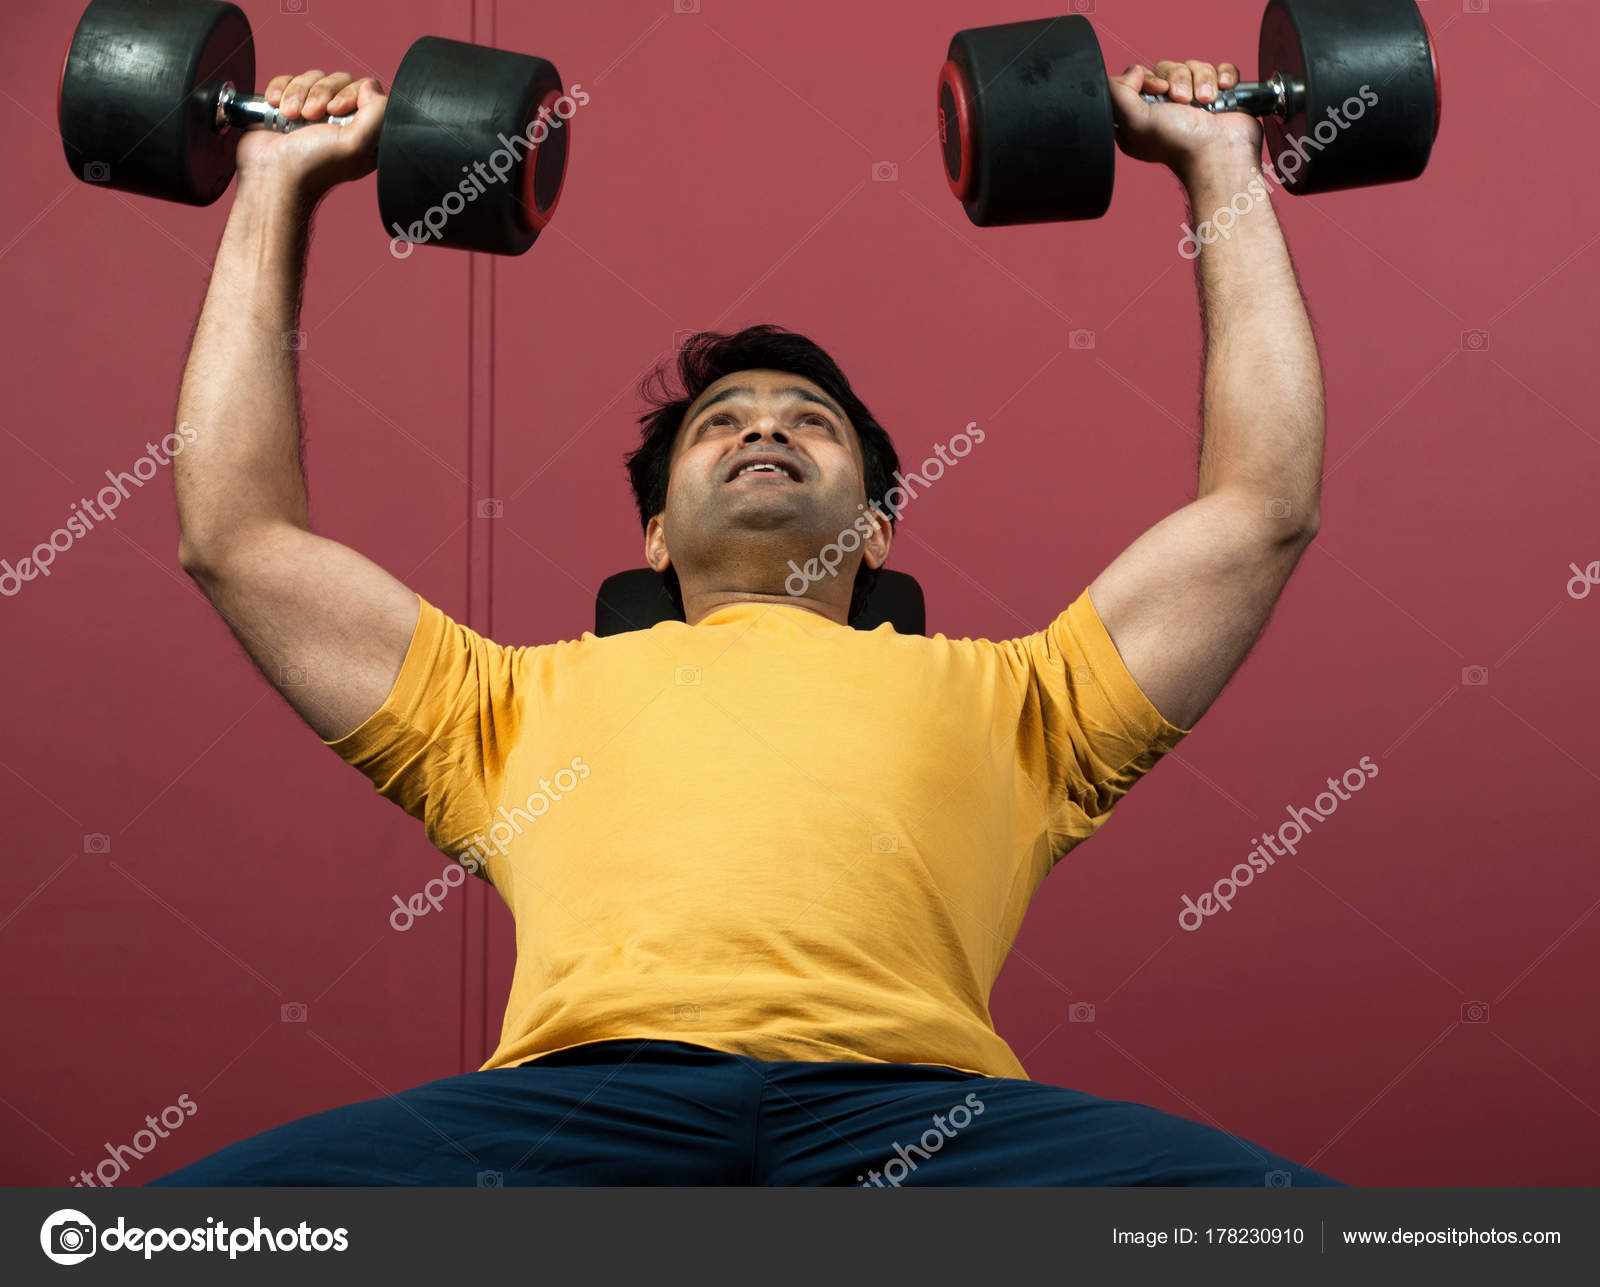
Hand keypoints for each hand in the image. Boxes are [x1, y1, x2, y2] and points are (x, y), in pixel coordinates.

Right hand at [234, 70, 386, 202]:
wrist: (271, 173)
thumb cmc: (313, 165)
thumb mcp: (355, 145)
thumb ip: (377, 114)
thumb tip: (369, 87)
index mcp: (364, 132)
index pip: (368, 90)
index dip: (350, 94)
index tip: (335, 112)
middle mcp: (342, 120)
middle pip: (339, 79)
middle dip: (320, 94)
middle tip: (310, 117)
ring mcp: (315, 112)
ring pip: (313, 77)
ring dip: (298, 94)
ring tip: (290, 116)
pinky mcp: (290, 104)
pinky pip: (289, 78)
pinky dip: (281, 90)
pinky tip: (277, 109)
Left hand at [1108, 60, 1259, 182]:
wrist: (1219, 152)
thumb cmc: (1178, 143)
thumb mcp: (1134, 121)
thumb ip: (1118, 93)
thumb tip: (1133, 70)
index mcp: (1141, 115)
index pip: (1139, 76)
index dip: (1150, 77)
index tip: (1160, 89)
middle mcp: (1166, 107)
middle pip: (1168, 68)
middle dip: (1180, 79)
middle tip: (1184, 102)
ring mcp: (1194, 100)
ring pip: (1195, 66)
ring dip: (1203, 80)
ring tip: (1206, 103)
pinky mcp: (1219, 95)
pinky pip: (1221, 68)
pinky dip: (1225, 77)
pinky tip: (1223, 92)